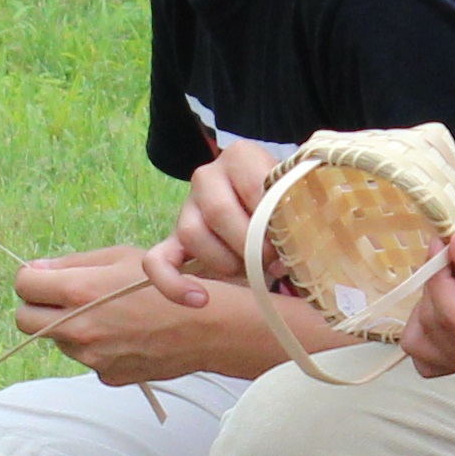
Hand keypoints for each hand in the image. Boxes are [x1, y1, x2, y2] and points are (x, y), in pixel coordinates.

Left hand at [15, 245, 257, 386]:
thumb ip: (73, 263)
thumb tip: (37, 269)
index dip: (31, 277)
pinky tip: (125, 335)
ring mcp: (90, 357)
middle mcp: (77, 328)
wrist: (205, 326)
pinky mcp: (105, 375)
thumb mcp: (120, 257)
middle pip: (25, 321)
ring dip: (70, 327)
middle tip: (60, 298)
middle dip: (37, 307)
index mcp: (78, 291)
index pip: (24, 285)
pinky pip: (87, 359)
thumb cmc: (166, 284)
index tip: (42, 277)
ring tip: (108, 315)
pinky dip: (97, 347)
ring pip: (59, 340)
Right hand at [160, 138, 285, 288]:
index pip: (253, 188)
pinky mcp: (173, 239)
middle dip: (249, 246)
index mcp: (241, 156)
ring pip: (191, 234)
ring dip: (224, 262)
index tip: (288, 243)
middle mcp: (207, 175)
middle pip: (219, 212)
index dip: (271, 223)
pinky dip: (173, 284)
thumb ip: (297, 215)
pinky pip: (157, 261)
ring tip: (248, 269)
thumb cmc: (284, 205)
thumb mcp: (297, 200)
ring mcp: (187, 207)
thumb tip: (291, 251)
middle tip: (271, 261)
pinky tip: (199, 299)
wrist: (264, 209)